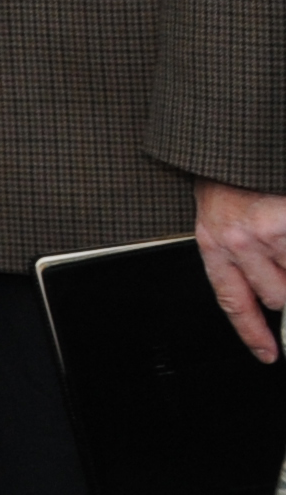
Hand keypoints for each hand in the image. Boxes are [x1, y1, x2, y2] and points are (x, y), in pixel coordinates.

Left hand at [196, 180, 285, 364]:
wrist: (233, 140)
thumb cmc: (230, 177)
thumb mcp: (220, 219)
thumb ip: (239, 260)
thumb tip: (268, 297)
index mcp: (214, 243)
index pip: (233, 302)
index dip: (252, 333)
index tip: (268, 354)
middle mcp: (240, 240)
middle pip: (276, 297)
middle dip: (285, 284)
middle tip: (281, 257)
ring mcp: (270, 231)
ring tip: (279, 231)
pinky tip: (282, 223)